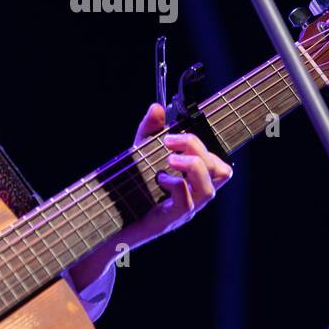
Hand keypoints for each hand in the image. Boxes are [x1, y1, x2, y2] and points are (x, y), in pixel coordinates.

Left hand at [129, 101, 233, 242]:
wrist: (107, 219)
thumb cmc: (129, 187)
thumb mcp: (140, 153)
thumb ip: (149, 131)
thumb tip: (156, 107)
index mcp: (193, 180)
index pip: (219, 162)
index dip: (206, 144)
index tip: (177, 131)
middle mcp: (195, 195)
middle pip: (220, 170)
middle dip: (197, 147)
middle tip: (169, 141)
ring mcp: (184, 210)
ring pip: (209, 189)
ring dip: (193, 167)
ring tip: (169, 159)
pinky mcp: (169, 220)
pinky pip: (186, 203)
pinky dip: (175, 185)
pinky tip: (159, 178)